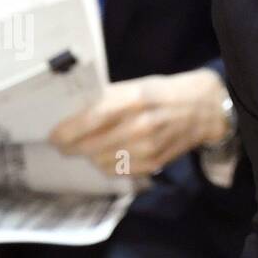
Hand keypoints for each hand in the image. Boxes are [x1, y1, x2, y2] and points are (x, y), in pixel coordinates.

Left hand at [49, 68, 229, 176]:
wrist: (204, 110)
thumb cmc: (163, 94)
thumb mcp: (135, 87)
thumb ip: (107, 100)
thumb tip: (71, 115)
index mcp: (133, 100)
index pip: (90, 119)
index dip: (66, 132)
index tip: (53, 136)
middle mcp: (140, 126)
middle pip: (90, 146)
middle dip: (71, 147)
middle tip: (63, 144)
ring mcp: (148, 148)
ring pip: (100, 162)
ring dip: (90, 156)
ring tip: (90, 146)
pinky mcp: (153, 164)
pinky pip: (117, 171)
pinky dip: (107, 164)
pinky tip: (110, 153)